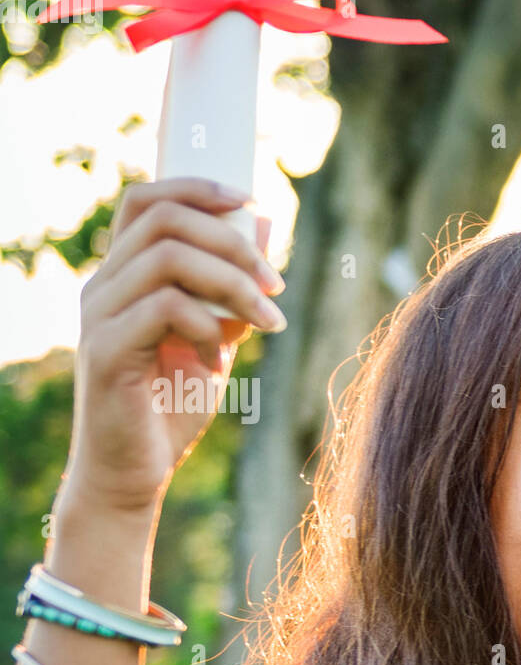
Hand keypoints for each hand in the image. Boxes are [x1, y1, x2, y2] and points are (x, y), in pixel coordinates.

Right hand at [60, 177, 286, 515]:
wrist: (134, 474)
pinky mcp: (105, 350)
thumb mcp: (214, 337)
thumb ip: (230, 287)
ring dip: (232, 285)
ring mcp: (98, 315)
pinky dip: (207, 327)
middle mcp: (103, 286)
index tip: (251, 204)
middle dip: (234, 245)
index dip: (197, 190)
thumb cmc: (171, 406)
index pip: (146, 201)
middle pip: (165, 221)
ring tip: (267, 323)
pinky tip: (219, 362)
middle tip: (277, 285)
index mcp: (123, 276)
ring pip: (168, 259)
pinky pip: (165, 308)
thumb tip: (261, 226)